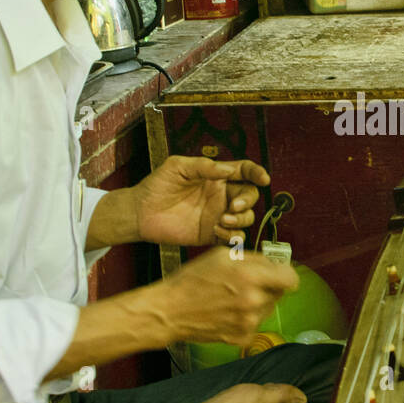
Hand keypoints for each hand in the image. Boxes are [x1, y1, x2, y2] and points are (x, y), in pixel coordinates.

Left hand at [132, 156, 269, 246]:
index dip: (256, 173)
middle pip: (250, 196)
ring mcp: (218, 215)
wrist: (140, 213)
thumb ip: (203, 166)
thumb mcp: (178, 166)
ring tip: (222, 220)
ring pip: (246, 218)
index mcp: (216, 177)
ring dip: (241, 219)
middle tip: (234, 206)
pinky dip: (232, 235)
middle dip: (248, 201)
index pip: (244, 172)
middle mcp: (221, 196)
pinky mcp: (211, 235)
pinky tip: (217, 230)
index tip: (263, 178)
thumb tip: (228, 170)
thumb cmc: (157, 186)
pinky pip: (233, 236)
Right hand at [160, 246, 299, 346]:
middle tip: (246, 284)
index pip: (291, 279)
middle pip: (280, 293)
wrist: (170, 312)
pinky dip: (246, 318)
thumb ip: (253, 259)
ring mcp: (249, 322)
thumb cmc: (192, 280)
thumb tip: (274, 264)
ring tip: (232, 298)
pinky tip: (227, 312)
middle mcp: (254, 301)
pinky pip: (255, 323)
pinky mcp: (243, 337)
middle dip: (268, 286)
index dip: (285, 275)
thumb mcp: (222, 256)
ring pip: (268, 308)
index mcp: (251, 277)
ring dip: (258, 302)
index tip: (277, 274)